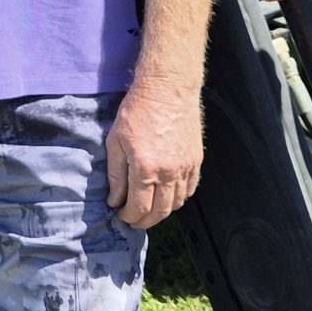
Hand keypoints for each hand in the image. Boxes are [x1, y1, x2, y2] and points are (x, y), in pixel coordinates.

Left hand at [107, 81, 202, 228]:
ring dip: (162, 212)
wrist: (167, 88)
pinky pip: (190, 189)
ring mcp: (185, 167)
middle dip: (144, 221)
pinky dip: (178, 198)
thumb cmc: (137, 112)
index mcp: (145, 169)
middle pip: (160, 212)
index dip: (129, 217)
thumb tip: (115, 200)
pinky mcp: (196, 160)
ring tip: (149, 208)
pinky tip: (167, 195)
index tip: (121, 216)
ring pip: (176, 204)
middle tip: (134, 220)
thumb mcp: (115, 141)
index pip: (139, 208)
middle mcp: (169, 172)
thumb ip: (115, 175)